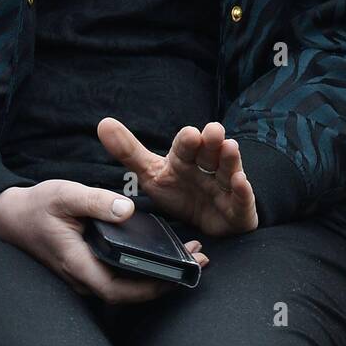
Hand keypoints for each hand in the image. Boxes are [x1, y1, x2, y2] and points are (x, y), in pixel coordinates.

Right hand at [0, 180, 208, 304]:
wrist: (11, 215)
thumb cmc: (38, 205)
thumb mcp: (66, 195)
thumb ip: (96, 201)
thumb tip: (127, 210)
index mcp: (78, 263)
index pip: (118, 290)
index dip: (149, 289)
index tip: (178, 277)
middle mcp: (83, 276)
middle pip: (129, 292)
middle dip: (165, 282)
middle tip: (198, 262)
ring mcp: (86, 274)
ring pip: (126, 284)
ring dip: (158, 274)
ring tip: (190, 256)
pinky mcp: (90, 265)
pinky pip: (120, 274)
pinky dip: (145, 266)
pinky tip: (164, 251)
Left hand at [97, 118, 257, 236]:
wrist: (205, 222)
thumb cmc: (180, 192)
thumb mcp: (151, 174)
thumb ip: (128, 151)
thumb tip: (103, 123)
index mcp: (186, 158)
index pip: (186, 145)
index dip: (188, 140)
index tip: (189, 135)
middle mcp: (208, 168)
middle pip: (210, 152)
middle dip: (212, 142)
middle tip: (213, 132)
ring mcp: (225, 188)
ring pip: (228, 170)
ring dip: (230, 160)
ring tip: (230, 148)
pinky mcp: (238, 210)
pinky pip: (242, 200)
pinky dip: (243, 191)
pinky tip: (240, 182)